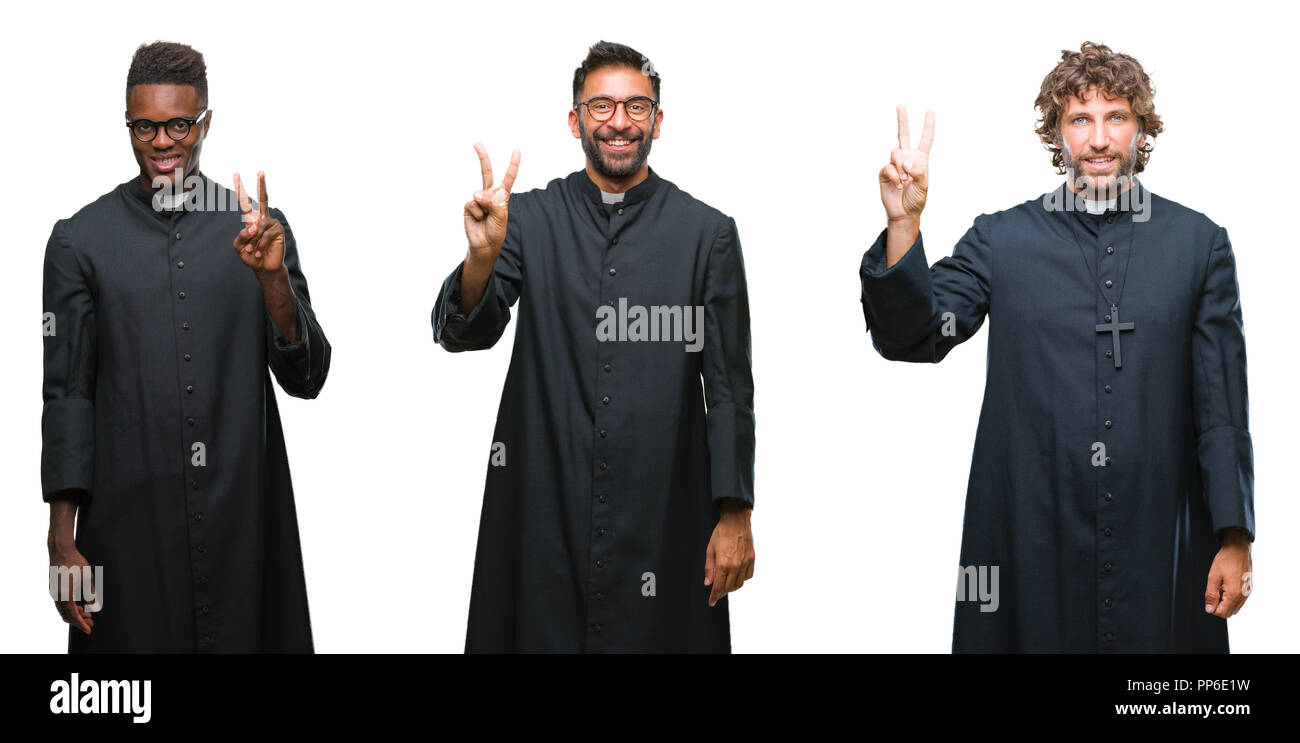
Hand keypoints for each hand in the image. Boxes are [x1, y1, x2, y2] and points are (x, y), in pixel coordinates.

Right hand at [48, 543, 94, 634]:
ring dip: (75, 614)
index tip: (89, 630)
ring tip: (88, 615)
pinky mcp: (54, 589)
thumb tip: (94, 606)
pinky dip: (70, 608)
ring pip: (63, 610)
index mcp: (65, 593)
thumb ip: (91, 593)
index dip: (81, 624)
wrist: (61, 550)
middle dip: (79, 621)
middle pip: (66, 615)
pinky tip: (80, 607)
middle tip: (92, 622)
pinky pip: (61, 604)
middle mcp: (56, 595)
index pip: (73, 614)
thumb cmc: (75, 561)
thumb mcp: (88, 577)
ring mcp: (53, 592)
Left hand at [233, 171, 286, 274]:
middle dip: (262, 185)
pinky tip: (259, 252)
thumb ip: (241, 235)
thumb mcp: (239, 246)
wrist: (264, 268)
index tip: (236, 174)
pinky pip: (265, 234)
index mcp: (251, 219)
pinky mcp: (278, 230)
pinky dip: (260, 244)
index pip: (244, 202)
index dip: (240, 189)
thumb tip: (254, 226)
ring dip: (253, 241)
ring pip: (258, 226)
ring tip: (253, 251)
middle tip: (261, 171)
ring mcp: (272, 223)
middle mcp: (262, 218)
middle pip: (263, 198)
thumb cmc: (251, 255)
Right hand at [463, 143, 519, 265]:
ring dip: (485, 209)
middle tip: (477, 144)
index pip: (508, 178)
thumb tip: (476, 193)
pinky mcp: (469, 206)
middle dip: (482, 158)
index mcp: (502, 196)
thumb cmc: (496, 231)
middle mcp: (489, 195)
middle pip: (486, 173)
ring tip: (487, 219)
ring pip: (480, 196)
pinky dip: (477, 214)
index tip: (516, 151)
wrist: (484, 245)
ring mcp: (478, 199)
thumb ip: (493, 202)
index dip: (512, 165)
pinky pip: (473, 205)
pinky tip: (479, 220)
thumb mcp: (501, 216)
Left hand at [705, 500, 754, 606]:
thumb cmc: (721, 534)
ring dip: (732, 587)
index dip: (714, 596)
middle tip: (717, 593)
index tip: (711, 602)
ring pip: (739, 583)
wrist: (736, 521)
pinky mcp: (752, 559)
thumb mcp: (710, 550)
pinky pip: (748, 576)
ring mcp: (745, 563)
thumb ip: (708, 569)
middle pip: (729, 587)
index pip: (718, 587)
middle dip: (722, 592)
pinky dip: (742, 579)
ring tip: (726, 584)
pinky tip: (736, 576)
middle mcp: (735, 566)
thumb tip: (708, 583)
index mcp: (723, 564)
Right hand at [879, 105, 934, 222]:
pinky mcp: (885, 172)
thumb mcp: (924, 186)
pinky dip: (894, 176)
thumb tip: (907, 161)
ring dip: (902, 165)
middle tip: (900, 106)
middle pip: (903, 135)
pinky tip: (898, 185)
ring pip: (896, 152)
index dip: (928, 125)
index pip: (925, 139)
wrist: (903, 212)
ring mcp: (895, 164)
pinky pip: (889, 167)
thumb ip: (919, 172)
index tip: (929, 111)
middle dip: (902, 120)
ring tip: (905, 180)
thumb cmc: (916, 200)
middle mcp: (907, 158)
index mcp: (920, 159)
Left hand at [1205, 529, 1251, 617]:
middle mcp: (1243, 595)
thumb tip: (1209, 609)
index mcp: (1234, 594)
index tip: (1209, 598)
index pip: (1223, 613)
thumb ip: (1211, 594)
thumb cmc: (1226, 560)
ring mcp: (1248, 593)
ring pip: (1235, 607)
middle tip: (1214, 591)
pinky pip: (1240, 601)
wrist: (1238, 549)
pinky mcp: (1249, 589)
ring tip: (1220, 587)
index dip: (1213, 608)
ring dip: (1226, 602)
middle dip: (1219, 606)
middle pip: (1230, 612)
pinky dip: (1232, 598)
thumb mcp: (1213, 577)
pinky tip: (1227, 585)